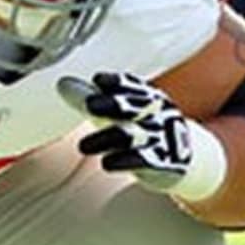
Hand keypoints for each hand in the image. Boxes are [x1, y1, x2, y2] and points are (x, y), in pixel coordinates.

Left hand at [57, 72, 226, 200]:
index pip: (132, 86)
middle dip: (113, 104)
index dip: (117, 83)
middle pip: (133, 106)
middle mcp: (156, 114)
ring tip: (83, 146)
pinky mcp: (162, 163)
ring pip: (132, 135)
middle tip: (90, 105)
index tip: (97, 80)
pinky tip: (107, 163)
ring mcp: (160, 138)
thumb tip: (62, 83)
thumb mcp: (122, 110)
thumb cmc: (144, 127)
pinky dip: (124, 160)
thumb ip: (92, 98)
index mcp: (148, 97)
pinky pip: (143, 160)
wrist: (183, 157)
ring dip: (107, 139)